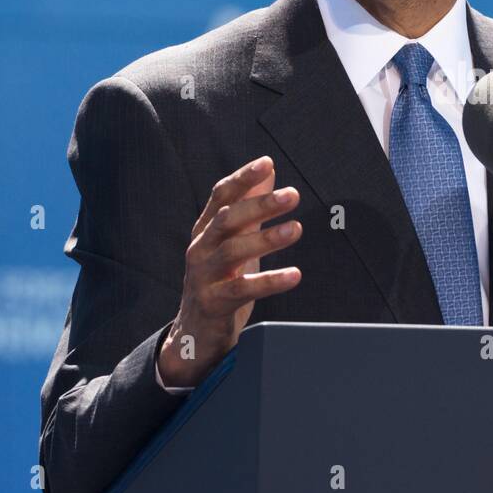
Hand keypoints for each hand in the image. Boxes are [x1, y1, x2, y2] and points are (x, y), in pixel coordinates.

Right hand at [158, 156, 302, 387]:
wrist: (196, 329)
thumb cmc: (220, 278)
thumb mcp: (235, 239)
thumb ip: (250, 206)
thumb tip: (268, 170)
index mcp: (206, 229)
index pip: (221, 196)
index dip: (243, 178)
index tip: (267, 163)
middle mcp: (201, 248)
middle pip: (227, 219)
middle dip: (260, 205)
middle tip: (293, 196)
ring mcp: (203, 276)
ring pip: (233, 252)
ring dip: (267, 239)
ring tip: (297, 229)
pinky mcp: (212, 303)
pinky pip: (242, 290)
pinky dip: (270, 281)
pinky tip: (294, 275)